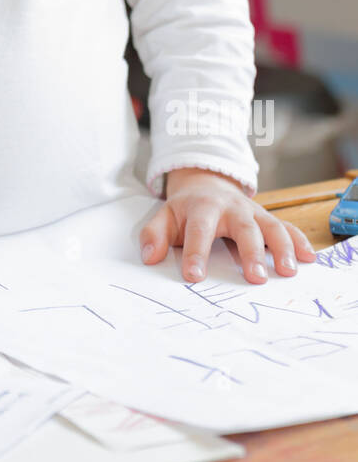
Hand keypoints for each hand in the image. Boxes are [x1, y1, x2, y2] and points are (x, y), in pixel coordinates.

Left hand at [140, 167, 316, 284]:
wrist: (207, 183)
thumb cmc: (185, 210)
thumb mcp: (165, 216)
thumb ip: (154, 236)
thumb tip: (150, 258)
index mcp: (202, 207)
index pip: (198, 230)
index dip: (195, 252)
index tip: (194, 276)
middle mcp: (232, 207)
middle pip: (243, 227)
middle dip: (250, 252)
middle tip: (256, 278)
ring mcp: (253, 212)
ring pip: (271, 226)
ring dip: (282, 248)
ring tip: (288, 272)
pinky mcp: (267, 218)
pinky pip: (287, 227)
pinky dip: (300, 241)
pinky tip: (310, 259)